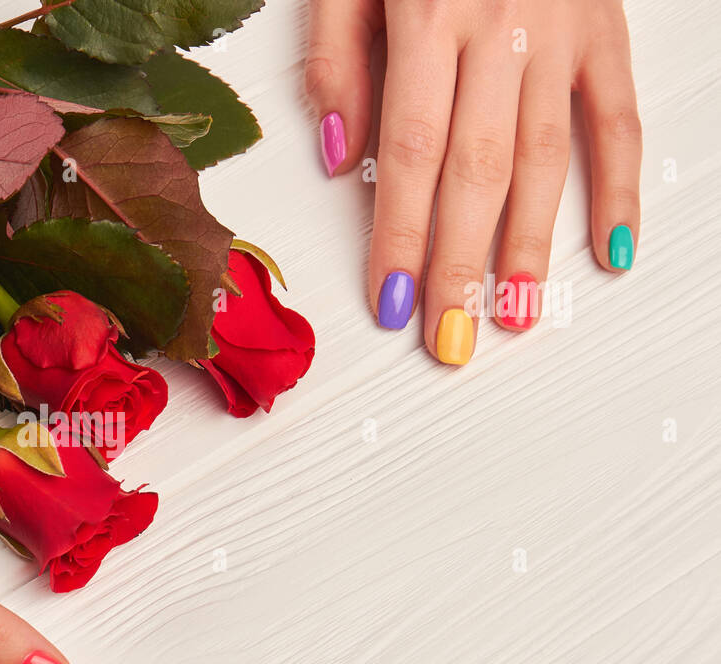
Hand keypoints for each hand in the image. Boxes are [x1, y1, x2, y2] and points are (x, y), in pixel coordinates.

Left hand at [306, 0, 641, 362]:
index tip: (391, 300)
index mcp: (426, 16)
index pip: (408, 154)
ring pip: (545, 159)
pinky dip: (622, 186)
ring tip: (519, 317)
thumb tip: (337, 159)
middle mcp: (499, 31)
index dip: (399, 235)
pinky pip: (618, 118)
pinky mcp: (606, 29)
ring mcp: (561, 33)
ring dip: (531, 246)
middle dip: (460, 264)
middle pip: (476, 171)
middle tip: (450, 337)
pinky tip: (612, 248)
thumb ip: (336, 62)